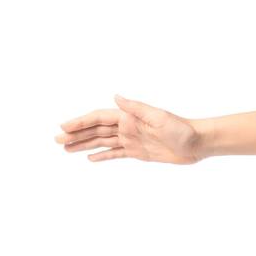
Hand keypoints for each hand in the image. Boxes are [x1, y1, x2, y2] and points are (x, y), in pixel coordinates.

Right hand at [54, 95, 203, 164]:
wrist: (198, 143)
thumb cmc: (182, 128)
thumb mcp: (159, 117)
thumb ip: (136, 108)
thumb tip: (116, 96)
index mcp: (130, 117)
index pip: (99, 118)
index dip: (81, 122)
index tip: (63, 127)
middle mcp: (128, 127)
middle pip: (96, 131)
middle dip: (76, 134)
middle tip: (56, 140)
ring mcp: (133, 140)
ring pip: (103, 143)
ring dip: (84, 145)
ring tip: (66, 149)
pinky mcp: (139, 152)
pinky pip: (117, 154)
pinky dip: (103, 156)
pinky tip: (90, 158)